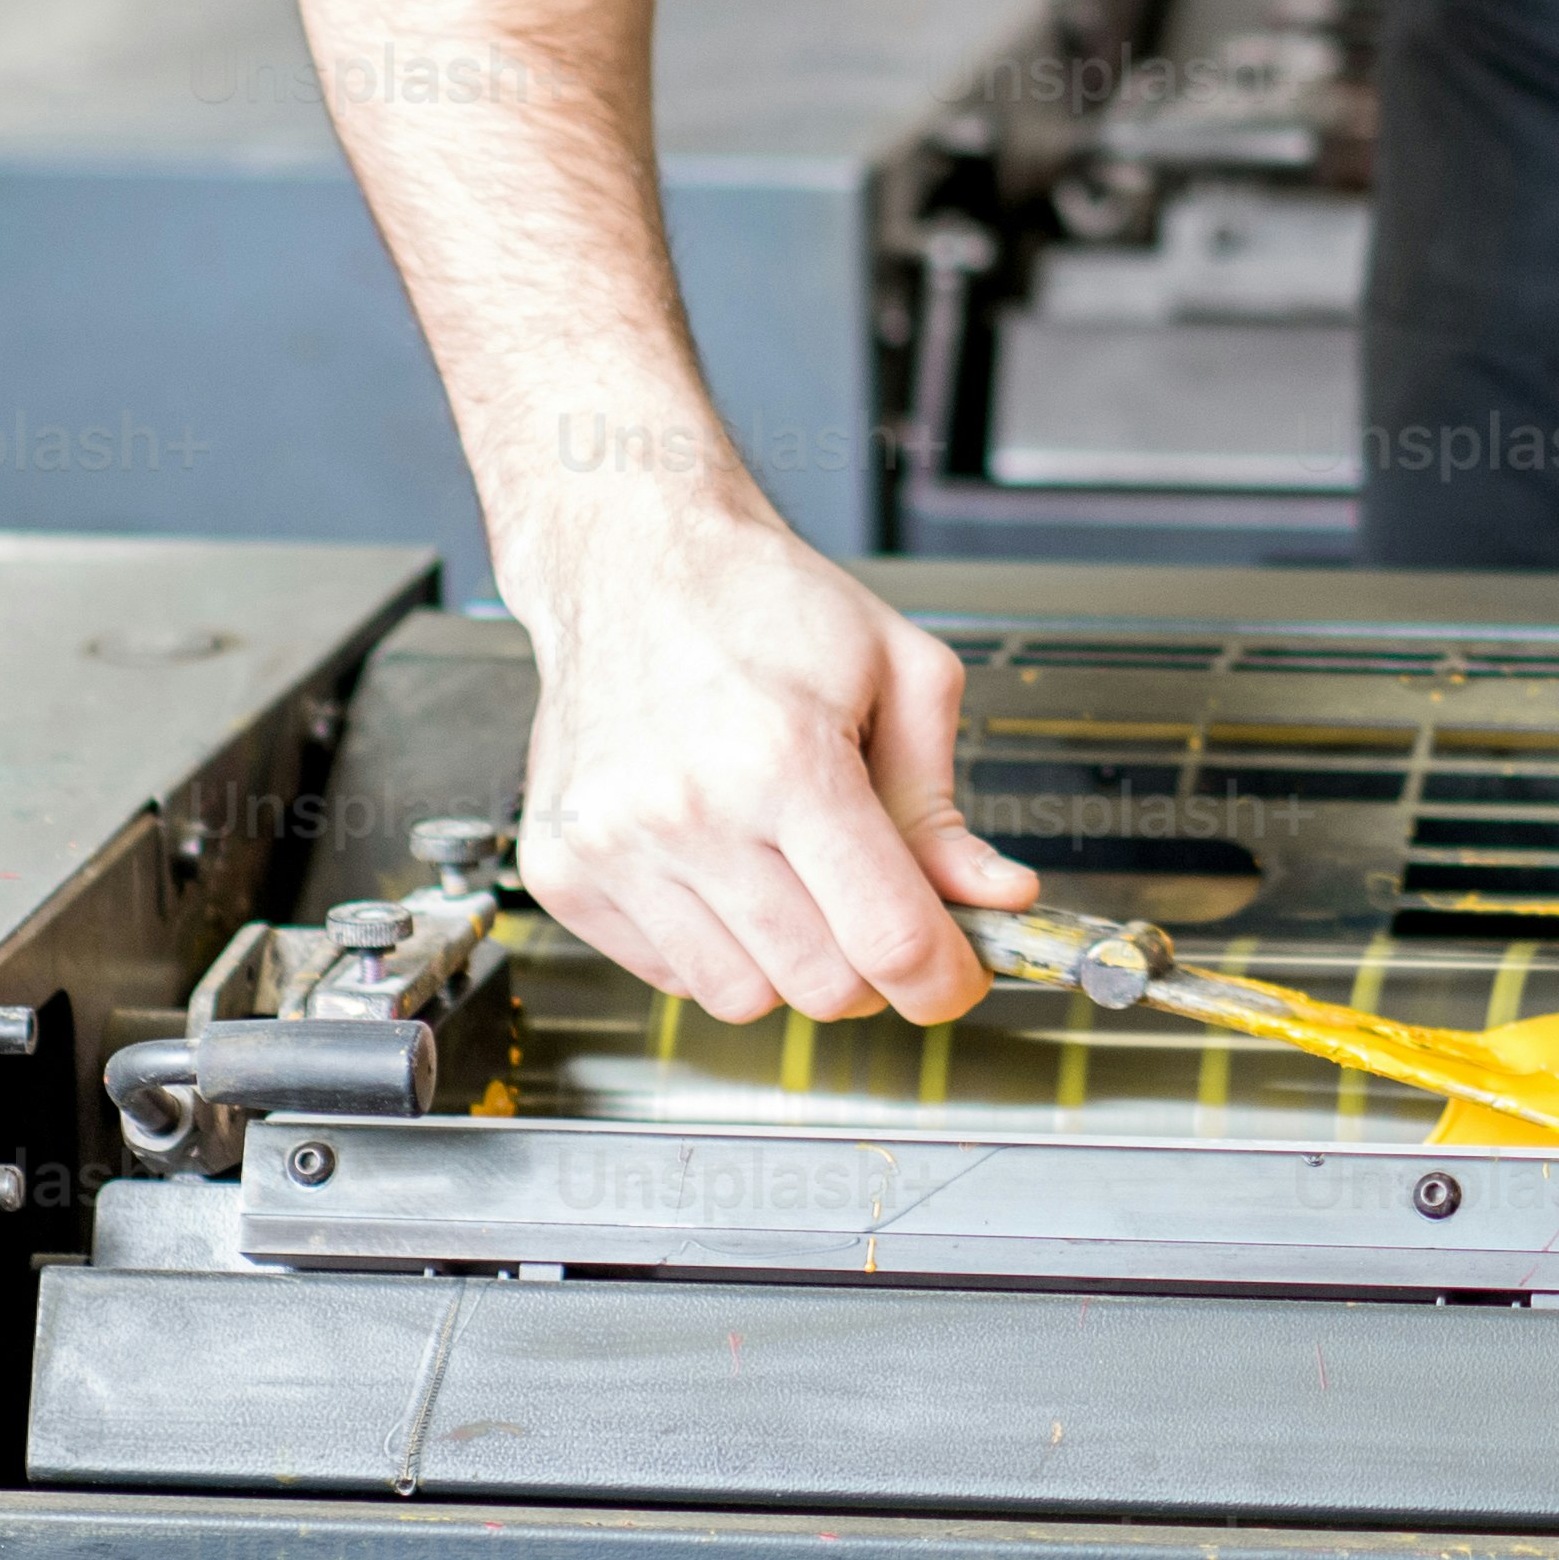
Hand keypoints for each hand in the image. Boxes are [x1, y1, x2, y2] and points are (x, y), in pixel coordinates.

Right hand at [498, 486, 1037, 1022]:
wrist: (633, 561)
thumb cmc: (766, 605)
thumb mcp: (901, 674)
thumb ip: (943, 805)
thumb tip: (995, 899)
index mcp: (788, 759)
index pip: (888, 937)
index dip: (943, 980)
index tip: (955, 980)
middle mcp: (691, 811)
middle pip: (821, 987)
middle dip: (869, 967)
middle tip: (872, 907)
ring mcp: (615, 848)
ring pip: (740, 998)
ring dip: (786, 962)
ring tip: (787, 873)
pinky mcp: (563, 870)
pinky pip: (666, 975)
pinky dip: (711, 947)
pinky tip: (721, 870)